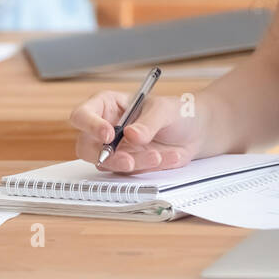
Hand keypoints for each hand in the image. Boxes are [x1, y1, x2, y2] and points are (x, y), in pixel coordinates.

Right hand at [69, 90, 204, 173]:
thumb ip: (149, 122)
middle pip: (86, 147)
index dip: (90, 125)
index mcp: (108, 106)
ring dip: (134, 163)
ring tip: (158, 156)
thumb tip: (131, 135)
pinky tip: (170, 156)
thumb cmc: (176, 112)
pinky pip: (130, 172)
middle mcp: (105, 129)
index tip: (108, 134)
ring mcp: (115, 149)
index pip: (82, 115)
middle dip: (106, 156)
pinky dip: (149, 167)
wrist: (196, 132)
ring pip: (109, 163)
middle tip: (129, 160)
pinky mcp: (127, 165)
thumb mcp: (165, 110)